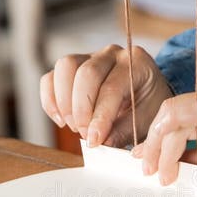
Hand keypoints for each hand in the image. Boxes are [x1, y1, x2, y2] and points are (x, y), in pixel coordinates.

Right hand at [40, 45, 171, 146]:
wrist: (143, 96)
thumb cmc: (146, 108)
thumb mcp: (144, 122)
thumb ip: (123, 131)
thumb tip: (100, 142)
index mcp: (137, 63)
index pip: (112, 88)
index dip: (100, 116)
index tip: (93, 139)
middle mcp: (112, 54)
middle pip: (86, 74)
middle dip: (81, 110)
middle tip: (85, 134)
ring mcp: (89, 56)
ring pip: (65, 67)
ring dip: (64, 102)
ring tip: (74, 126)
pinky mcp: (71, 67)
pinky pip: (51, 77)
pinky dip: (50, 100)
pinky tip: (61, 120)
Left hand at [133, 76, 196, 196]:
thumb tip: (173, 163)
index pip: (184, 109)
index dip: (161, 134)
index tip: (149, 157)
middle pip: (175, 110)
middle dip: (155, 141)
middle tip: (147, 169)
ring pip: (178, 114)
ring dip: (161, 146)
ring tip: (159, 173)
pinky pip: (192, 117)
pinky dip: (173, 140)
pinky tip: (167, 162)